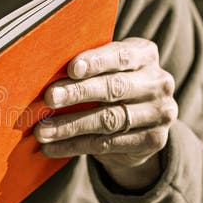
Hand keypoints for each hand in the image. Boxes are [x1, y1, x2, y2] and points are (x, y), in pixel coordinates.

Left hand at [34, 38, 177, 189]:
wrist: (138, 126)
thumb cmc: (110, 87)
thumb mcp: (104, 71)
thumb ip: (85, 69)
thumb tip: (44, 73)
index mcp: (145, 54)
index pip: (121, 56)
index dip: (96, 62)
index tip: (71, 68)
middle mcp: (158, 82)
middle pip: (114, 88)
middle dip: (78, 93)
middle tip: (49, 98)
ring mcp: (159, 113)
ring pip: (108, 119)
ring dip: (70, 126)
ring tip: (42, 131)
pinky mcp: (154, 140)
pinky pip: (107, 144)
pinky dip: (75, 146)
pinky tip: (52, 148)